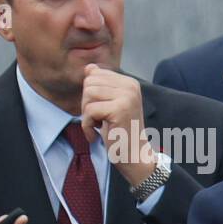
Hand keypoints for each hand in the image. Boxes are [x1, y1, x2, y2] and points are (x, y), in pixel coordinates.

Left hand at [81, 64, 154, 186]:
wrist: (135, 155)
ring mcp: (127, 97)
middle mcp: (131, 86)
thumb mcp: (110, 103)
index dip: (91, 95)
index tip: (102, 111)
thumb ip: (101, 84)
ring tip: (100, 125)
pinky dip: (87, 126)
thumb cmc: (121, 132)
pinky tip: (97, 134)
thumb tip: (89, 67)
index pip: (94, 74)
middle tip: (100, 119)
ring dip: (87, 114)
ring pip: (87, 95)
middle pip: (89, 83)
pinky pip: (89, 111)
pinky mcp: (120, 110)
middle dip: (87, 103)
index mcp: (130, 82)